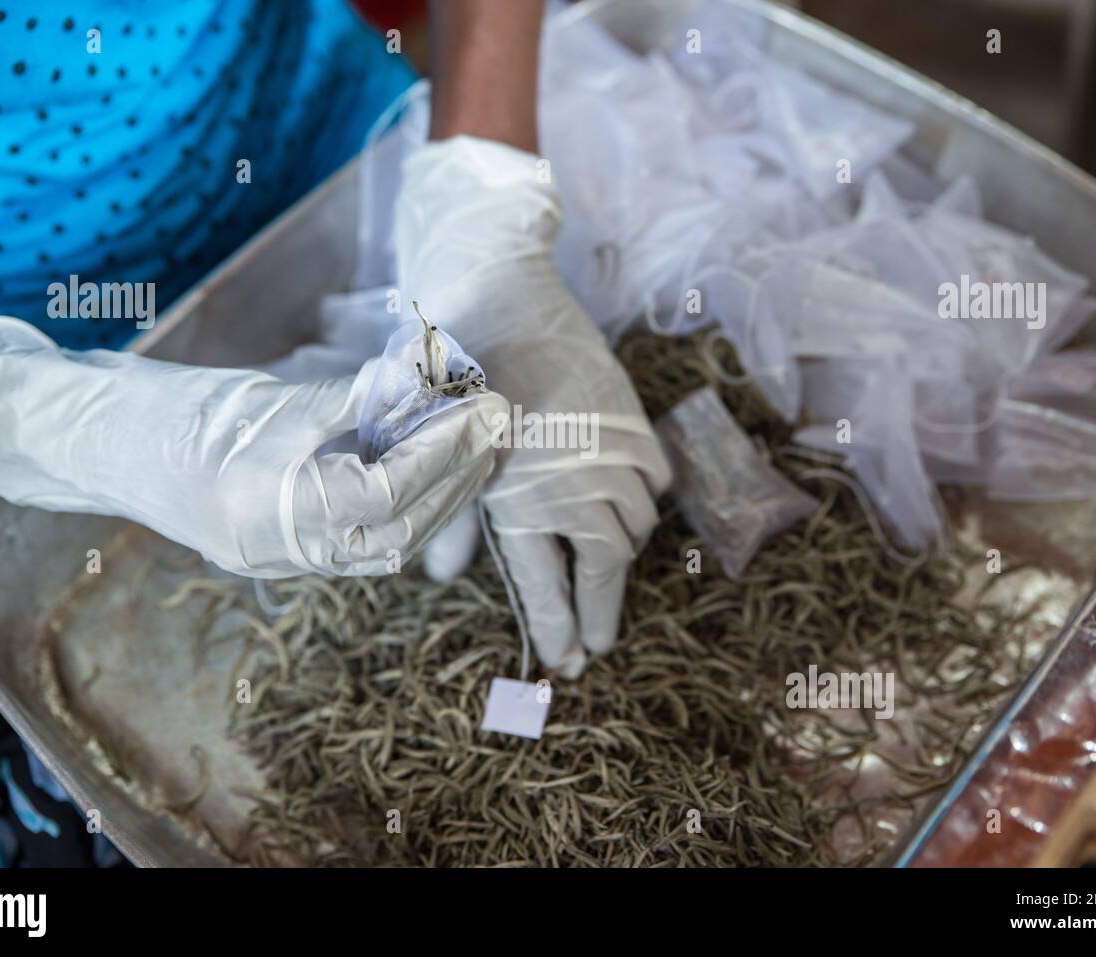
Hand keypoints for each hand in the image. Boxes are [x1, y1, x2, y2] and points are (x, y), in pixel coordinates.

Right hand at [0, 316, 507, 577]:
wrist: (97, 441)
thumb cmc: (168, 409)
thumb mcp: (266, 396)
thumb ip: (350, 397)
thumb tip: (426, 376)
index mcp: (269, 512)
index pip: (385, 493)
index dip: (442, 450)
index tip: (482, 408)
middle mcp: (282, 551)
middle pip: (400, 530)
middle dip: (458, 478)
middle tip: (497, 426)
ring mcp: (284, 559)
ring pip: (390, 544)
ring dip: (442, 495)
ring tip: (477, 445)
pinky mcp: (286, 551)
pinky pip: (365, 541)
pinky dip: (406, 504)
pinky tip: (430, 466)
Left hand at [396, 136, 670, 676]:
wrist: (501, 293)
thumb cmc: (452, 369)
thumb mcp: (437, 448)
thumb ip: (446, 516)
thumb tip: (441, 576)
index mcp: (518, 493)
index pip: (548, 583)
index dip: (560, 626)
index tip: (568, 661)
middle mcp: (573, 479)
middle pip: (606, 564)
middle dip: (601, 612)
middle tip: (595, 646)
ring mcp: (610, 449)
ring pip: (638, 524)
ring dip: (622, 558)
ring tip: (606, 580)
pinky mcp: (631, 419)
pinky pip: (657, 477)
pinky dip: (647, 501)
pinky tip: (629, 511)